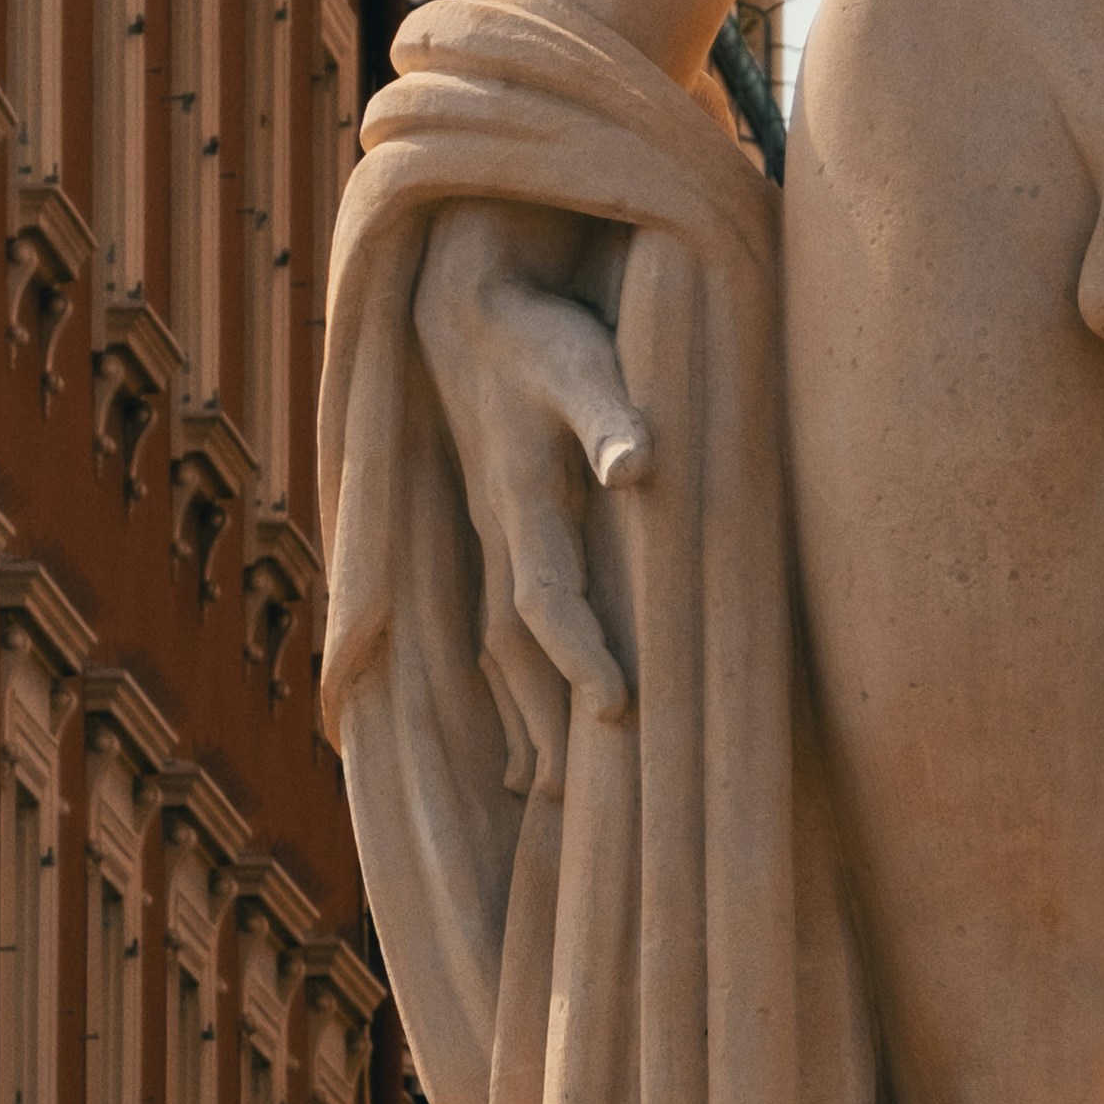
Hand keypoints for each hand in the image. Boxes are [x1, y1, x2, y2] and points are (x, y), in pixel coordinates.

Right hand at [415, 202, 653, 795]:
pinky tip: (521, 720)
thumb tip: (640, 465)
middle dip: (543, 721)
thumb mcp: (581, 362)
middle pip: (513, 650)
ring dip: (519, 713)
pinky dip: (509, 682)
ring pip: (496, 646)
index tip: (619, 710)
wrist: (463, 301)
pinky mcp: (494, 532)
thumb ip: (612, 414)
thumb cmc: (538, 330)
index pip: (544, 601)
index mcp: (518, 502)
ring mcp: (487, 537)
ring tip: (545, 790)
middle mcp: (494, 534)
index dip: (580, 656)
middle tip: (580, 802)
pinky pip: (495, 625)